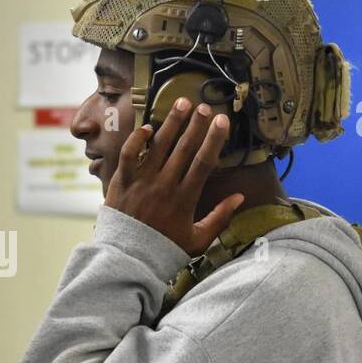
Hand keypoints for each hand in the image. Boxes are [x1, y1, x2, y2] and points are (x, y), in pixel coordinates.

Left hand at [104, 98, 243, 253]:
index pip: (203, 162)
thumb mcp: (198, 239)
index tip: (222, 120)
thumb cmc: (165, 249)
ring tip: (182, 103)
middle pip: (183, 148)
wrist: (128, 259)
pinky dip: (136, 140)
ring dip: (171, 123)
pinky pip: (128, 155)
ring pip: (158, 146)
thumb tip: (240, 197)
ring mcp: (141, 182)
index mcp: (185, 199)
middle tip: (204, 106)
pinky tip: (147, 128)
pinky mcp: (121, 182)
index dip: (214, 139)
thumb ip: (220, 218)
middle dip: (195, 124)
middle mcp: (164, 186)